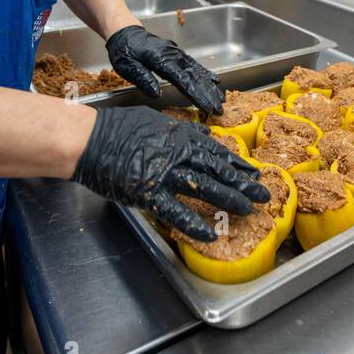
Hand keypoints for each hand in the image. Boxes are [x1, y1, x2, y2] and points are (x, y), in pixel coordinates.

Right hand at [72, 106, 269, 241]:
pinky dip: (194, 225)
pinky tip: (210, 234)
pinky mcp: (149, 194)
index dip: (238, 165)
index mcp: (181, 136)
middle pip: (219, 170)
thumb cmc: (118, 127)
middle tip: (264, 194)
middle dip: (244, 183)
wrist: (89, 139)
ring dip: (229, 200)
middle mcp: (179, 153)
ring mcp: (165, 174)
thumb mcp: (155, 120)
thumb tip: (204, 132)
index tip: (255, 173)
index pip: (217, 152)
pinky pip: (176, 212)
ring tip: (249, 210)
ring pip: (205, 188)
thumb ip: (182, 129)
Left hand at [106, 24, 223, 114]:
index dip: (197, 95)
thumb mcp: (127, 66)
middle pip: (195, 77)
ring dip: (210, 86)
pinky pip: (194, 65)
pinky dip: (205, 73)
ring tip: (221, 98)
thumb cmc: (124, 49)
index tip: (208, 106)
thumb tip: (156, 94)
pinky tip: (214, 81)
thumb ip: (142, 78)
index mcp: (161, 60)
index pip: (183, 80)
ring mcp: (176, 53)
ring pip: (197, 71)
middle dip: (208, 94)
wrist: (124, 31)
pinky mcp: (176, 54)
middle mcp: (172, 55)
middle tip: (219, 109)